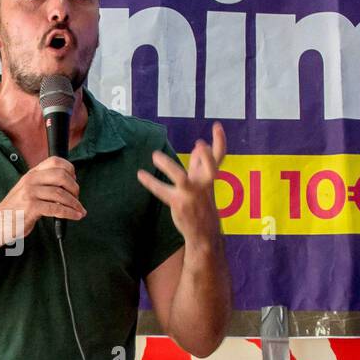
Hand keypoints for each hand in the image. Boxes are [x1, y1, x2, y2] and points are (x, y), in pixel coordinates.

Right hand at [0, 156, 85, 238]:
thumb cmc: (14, 210)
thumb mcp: (26, 190)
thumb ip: (42, 184)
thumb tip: (66, 185)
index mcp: (31, 174)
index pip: (55, 161)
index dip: (70, 169)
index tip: (74, 180)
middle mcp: (31, 180)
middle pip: (62, 176)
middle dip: (75, 188)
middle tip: (77, 198)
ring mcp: (30, 193)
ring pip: (61, 194)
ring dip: (75, 203)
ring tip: (80, 210)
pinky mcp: (31, 207)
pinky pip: (57, 209)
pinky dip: (70, 213)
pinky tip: (75, 216)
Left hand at [136, 122, 226, 246]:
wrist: (204, 233)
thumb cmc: (202, 204)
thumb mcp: (203, 183)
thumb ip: (199, 165)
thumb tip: (198, 147)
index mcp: (209, 177)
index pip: (219, 156)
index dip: (219, 140)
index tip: (216, 125)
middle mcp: (204, 184)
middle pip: (210, 168)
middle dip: (206, 157)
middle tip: (199, 144)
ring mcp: (191, 195)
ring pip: (180, 177)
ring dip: (167, 165)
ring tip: (154, 155)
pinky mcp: (179, 203)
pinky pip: (162, 191)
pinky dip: (150, 182)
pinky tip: (140, 174)